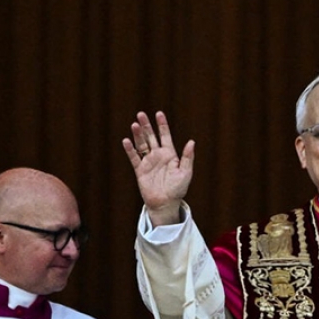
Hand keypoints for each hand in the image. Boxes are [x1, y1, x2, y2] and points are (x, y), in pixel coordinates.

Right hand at [122, 111, 195, 225]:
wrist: (166, 204)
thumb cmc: (178, 189)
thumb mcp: (186, 173)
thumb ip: (188, 157)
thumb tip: (191, 141)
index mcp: (170, 154)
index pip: (165, 136)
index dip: (162, 125)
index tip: (159, 114)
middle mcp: (158, 156)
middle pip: (151, 137)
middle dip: (146, 126)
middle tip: (141, 114)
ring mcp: (148, 162)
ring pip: (142, 145)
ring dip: (138, 135)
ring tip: (134, 124)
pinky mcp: (140, 170)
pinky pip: (134, 158)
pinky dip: (130, 150)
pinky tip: (126, 141)